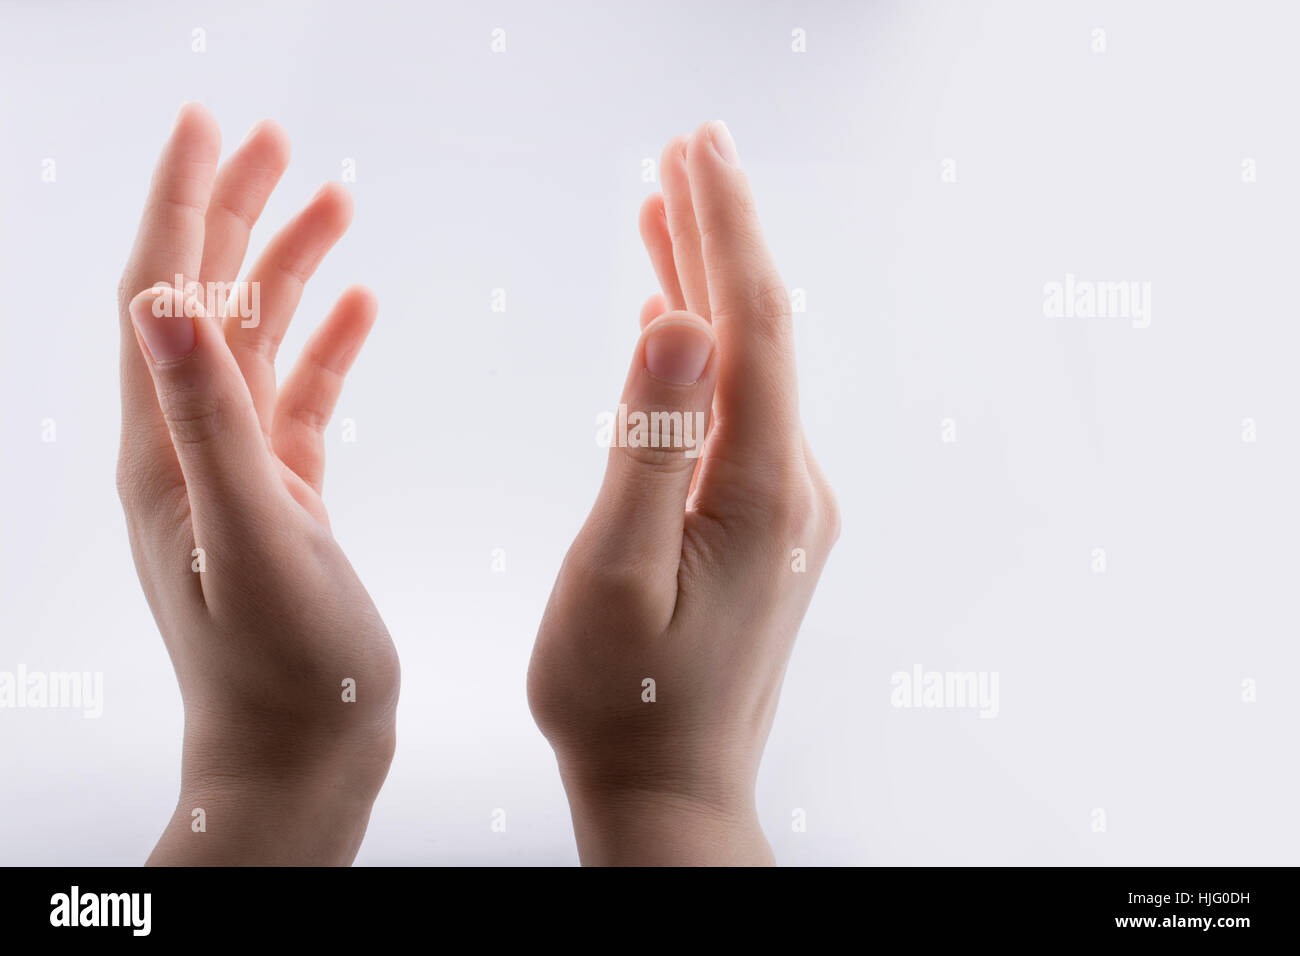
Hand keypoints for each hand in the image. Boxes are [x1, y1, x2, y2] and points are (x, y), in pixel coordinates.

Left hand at [116, 104, 398, 864]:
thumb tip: (163, 303)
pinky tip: (361, 305)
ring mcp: (238, 473)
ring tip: (334, 197)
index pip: (161, 296)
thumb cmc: (282, 673)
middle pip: (204, 302)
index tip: (212, 127)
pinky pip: (302, 398)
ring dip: (290, 268)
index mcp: (165, 452)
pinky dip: (329, 344)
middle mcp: (188, 451)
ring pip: (259, 343)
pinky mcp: (286, 499)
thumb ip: (210, 425)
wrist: (304, 756)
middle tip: (275, 138)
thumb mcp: (250, 543)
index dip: (183, 206)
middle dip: (235, 212)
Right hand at [527, 121, 839, 864]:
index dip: (722, 228)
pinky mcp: (764, 526)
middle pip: (758, 332)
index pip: (752, 324)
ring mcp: (785, 508)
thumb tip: (677, 324)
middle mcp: (794, 487)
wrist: (670, 790)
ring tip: (664, 209)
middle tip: (684, 146)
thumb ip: (649, 446)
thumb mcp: (615, 573)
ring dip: (707, 289)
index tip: (694, 149)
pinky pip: (737, 414)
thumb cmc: (624, 698)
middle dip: (720, 234)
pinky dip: (703, 356)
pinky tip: (671, 326)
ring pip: (747, 370)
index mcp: (762, 489)